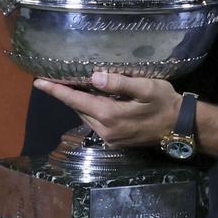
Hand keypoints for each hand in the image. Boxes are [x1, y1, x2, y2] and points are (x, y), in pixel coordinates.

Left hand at [33, 71, 180, 146]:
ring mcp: (109, 138)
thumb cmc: (164, 103)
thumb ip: (119, 82)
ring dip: (78, 101)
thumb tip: (94, 77)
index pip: (75, 100)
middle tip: (55, 78)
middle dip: (66, 94)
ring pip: (86, 116)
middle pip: (78, 108)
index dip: (56, 90)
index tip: (38, 82)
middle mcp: (104, 130)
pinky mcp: (115, 141)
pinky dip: (90, 109)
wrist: (179, 127)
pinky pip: (95, 122)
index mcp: (109, 115)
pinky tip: (94, 98)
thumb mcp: (145, 87)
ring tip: (71, 85)